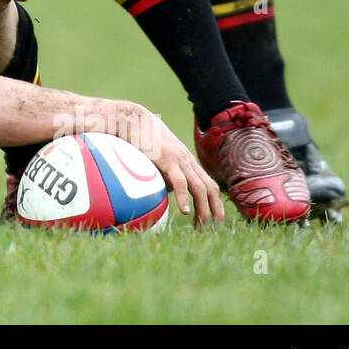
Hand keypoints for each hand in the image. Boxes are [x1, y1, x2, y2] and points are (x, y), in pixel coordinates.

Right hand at [100, 101, 223, 227]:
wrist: (133, 119)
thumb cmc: (141, 139)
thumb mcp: (157, 160)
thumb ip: (164, 175)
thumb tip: (167, 192)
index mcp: (187, 162)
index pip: (209, 184)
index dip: (215, 203)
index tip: (213, 220)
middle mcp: (188, 161)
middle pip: (210, 188)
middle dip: (215, 210)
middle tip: (212, 228)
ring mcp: (179, 160)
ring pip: (199, 188)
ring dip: (203, 209)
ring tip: (201, 225)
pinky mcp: (167, 159)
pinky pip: (180, 181)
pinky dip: (183, 198)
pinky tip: (185, 211)